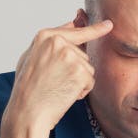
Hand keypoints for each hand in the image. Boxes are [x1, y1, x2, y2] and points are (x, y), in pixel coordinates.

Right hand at [4, 16, 112, 131]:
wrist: (28, 112)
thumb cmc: (27, 88)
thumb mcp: (31, 57)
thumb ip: (50, 42)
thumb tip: (70, 25)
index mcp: (45, 36)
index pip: (75, 31)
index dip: (94, 29)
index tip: (109, 25)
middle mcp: (59, 42)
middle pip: (82, 54)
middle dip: (74, 70)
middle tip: (54, 82)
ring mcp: (71, 56)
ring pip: (87, 68)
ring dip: (78, 81)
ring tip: (58, 88)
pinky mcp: (81, 72)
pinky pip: (90, 81)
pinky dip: (82, 91)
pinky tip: (65, 94)